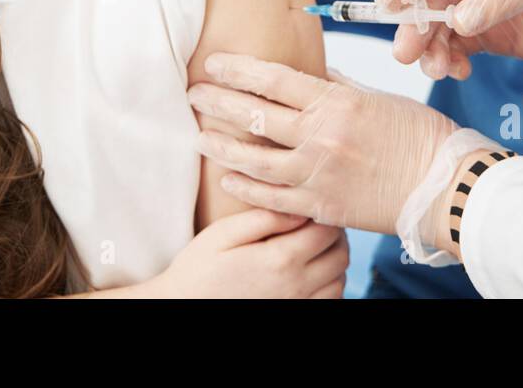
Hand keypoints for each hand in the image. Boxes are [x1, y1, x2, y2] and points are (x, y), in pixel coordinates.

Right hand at [148, 207, 347, 297]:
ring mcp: (297, 307)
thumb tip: (298, 209)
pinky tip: (307, 274)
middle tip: (315, 223)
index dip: (325, 212)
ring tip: (312, 247)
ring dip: (333, 261)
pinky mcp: (294, 318)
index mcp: (280, 260)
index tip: (311, 204)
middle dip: (335, 235)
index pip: (327, 230)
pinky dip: (328, 286)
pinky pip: (329, 303)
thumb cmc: (198, 269)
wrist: (182, 307)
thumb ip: (264, 218)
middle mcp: (296, 287)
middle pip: (340, 256)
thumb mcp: (223, 234)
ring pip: (339, 281)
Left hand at [187, 54, 461, 236]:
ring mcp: (318, 173)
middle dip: (217, 102)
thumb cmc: (418, 136)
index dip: (238, 69)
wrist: (444, 186)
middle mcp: (320, 136)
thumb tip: (309, 72)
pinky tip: (226, 176)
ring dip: (221, 145)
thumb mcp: (377, 98)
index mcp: (335, 102)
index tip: (213, 63)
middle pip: (254, 115)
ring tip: (198, 135)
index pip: (273, 79)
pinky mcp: (321, 205)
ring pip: (254, 159)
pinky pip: (273, 197)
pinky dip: (245, 187)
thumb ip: (337, 86)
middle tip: (193, 95)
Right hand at [376, 0, 522, 76]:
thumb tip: (456, 23)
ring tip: (437, 70)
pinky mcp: (495, 36)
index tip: (386, 7)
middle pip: (432, 0)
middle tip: (405, 52)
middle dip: (415, 26)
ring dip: (433, 49)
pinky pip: (460, 49)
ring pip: (442, 28)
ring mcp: (484, 7)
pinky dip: (453, 61)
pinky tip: (458, 72)